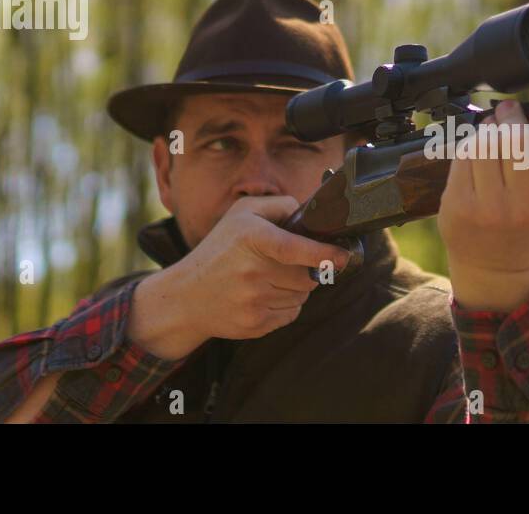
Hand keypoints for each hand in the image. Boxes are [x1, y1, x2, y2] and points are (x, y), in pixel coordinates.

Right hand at [129, 196, 351, 359]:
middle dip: (304, 269)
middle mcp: (251, 270)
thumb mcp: (241, 214)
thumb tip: (311, 214)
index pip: (294, 247)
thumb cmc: (220, 250)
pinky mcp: (255, 324)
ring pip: (303, 295)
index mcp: (250, 237)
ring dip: (295, 288)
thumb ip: (279, 205)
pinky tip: (262, 297)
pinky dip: (285, 305)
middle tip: (281, 264)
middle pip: (307, 274)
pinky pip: (292, 313)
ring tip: (266, 280)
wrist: (185, 298)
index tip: (343, 257)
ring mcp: (252, 300)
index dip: (323, 253)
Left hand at [438, 100, 528, 311]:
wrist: (497, 263)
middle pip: (517, 142)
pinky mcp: (459, 205)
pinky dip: (472, 142)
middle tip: (512, 108)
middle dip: (514, 116)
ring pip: (487, 144)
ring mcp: (488, 208)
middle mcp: (524, 209)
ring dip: (491, 125)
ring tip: (496, 123)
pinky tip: (480, 144)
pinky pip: (465, 156)